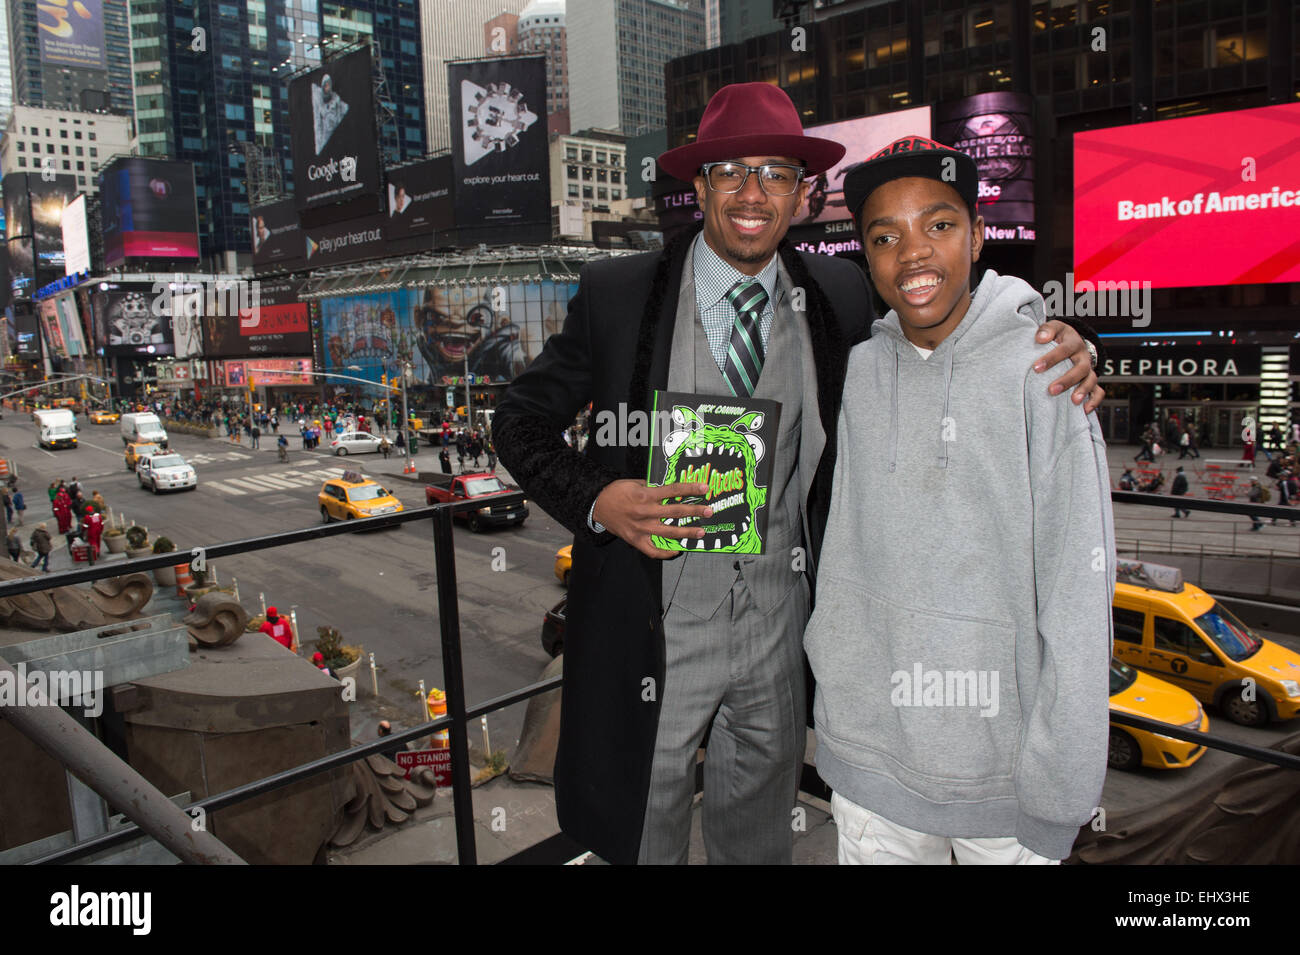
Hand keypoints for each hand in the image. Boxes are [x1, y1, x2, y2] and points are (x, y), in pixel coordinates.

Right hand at [592, 480, 712, 558]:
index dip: (690, 489)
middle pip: (676, 512)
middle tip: (709, 511)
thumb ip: (652, 486)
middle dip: (695, 512)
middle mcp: (645, 512)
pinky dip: (665, 553)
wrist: (597, 505)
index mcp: (646, 495)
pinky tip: (676, 551)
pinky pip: (653, 551)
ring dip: (687, 533)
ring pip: (669, 533)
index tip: (704, 488)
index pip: (673, 490)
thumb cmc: (615, 492)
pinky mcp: (636, 540)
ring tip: (701, 532)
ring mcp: (641, 528)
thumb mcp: (634, 482)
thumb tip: (669, 489)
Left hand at [1034, 321, 1104, 413]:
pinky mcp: (1091, 381)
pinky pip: (1098, 392)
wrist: (1071, 342)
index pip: (1065, 349)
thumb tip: (1040, 338)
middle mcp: (1084, 357)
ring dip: (1082, 390)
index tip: (1036, 368)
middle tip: (1051, 390)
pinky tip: (1084, 410)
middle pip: (1081, 368)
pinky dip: (1094, 401)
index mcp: (1073, 342)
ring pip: (1091, 380)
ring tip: (1073, 401)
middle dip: (1067, 380)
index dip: (1051, 358)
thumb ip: (1046, 330)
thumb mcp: (1054, 328)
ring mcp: (1089, 370)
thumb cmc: (1058, 337)